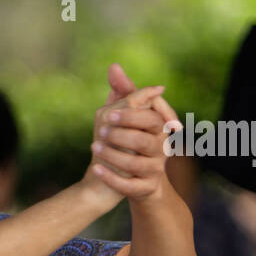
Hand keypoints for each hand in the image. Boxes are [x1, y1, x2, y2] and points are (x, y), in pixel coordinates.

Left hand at [88, 83, 178, 202]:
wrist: (131, 181)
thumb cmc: (128, 143)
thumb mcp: (125, 118)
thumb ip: (123, 93)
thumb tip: (113, 66)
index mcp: (158, 130)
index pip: (153, 118)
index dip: (133, 115)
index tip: (110, 113)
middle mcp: (161, 149)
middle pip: (148, 140)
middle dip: (124, 133)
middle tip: (102, 129)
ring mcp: (155, 170)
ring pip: (138, 163)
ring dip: (114, 154)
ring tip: (93, 146)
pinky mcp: (145, 189)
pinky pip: (130, 186)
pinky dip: (111, 178)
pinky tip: (96, 170)